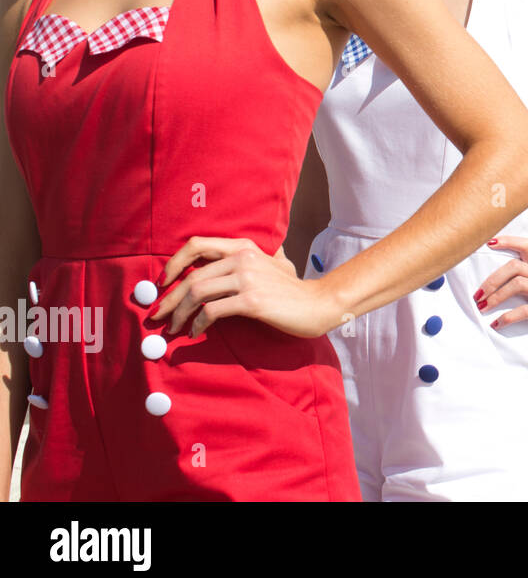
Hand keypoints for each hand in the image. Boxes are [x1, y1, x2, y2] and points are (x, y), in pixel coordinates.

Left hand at [153, 237, 336, 338]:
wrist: (319, 304)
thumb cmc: (291, 291)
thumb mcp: (271, 265)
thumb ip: (247, 261)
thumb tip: (213, 272)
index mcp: (244, 247)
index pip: (197, 244)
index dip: (174, 263)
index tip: (162, 283)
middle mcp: (244, 258)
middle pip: (192, 276)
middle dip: (169, 298)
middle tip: (158, 315)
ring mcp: (248, 278)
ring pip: (197, 293)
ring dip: (180, 314)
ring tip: (174, 328)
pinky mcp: (252, 301)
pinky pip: (212, 311)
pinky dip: (199, 324)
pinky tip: (197, 333)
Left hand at [474, 236, 527, 339]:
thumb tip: (506, 283)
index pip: (526, 246)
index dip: (507, 241)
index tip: (489, 242)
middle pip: (514, 266)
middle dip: (492, 279)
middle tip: (478, 294)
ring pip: (517, 284)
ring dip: (496, 296)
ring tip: (483, 307)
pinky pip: (526, 310)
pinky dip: (508, 317)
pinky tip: (497, 324)